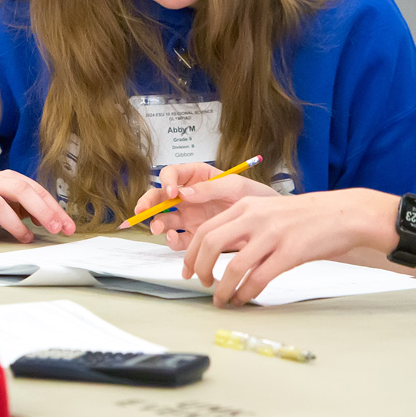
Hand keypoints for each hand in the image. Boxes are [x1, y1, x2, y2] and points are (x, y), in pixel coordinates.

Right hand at [0, 170, 76, 242]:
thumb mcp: (10, 200)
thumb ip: (30, 206)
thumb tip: (54, 220)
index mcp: (7, 177)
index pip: (35, 189)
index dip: (53, 207)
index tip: (67, 226)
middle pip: (19, 190)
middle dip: (41, 210)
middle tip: (55, 228)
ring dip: (16, 225)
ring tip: (26, 238)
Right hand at [128, 162, 278, 249]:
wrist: (273, 225)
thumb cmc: (258, 198)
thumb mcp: (237, 187)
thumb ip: (210, 188)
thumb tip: (183, 192)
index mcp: (198, 177)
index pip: (173, 174)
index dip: (167, 182)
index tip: (172, 192)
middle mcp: (189, 196)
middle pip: (160, 197)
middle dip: (149, 202)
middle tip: (143, 211)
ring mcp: (191, 217)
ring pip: (165, 219)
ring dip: (157, 222)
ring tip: (158, 228)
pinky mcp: (196, 236)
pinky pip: (178, 240)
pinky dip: (172, 241)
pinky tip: (174, 240)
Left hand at [184, 187, 396, 306]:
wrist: (343, 214)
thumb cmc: (306, 216)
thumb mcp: (268, 209)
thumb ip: (243, 223)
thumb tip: (217, 248)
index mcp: (246, 205)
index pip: (205, 229)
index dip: (191, 254)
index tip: (187, 271)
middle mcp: (255, 217)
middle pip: (210, 245)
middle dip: (200, 270)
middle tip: (202, 285)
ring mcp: (272, 234)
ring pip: (233, 267)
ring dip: (222, 289)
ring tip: (222, 300)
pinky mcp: (289, 253)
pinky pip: (258, 279)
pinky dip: (245, 293)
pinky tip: (243, 299)